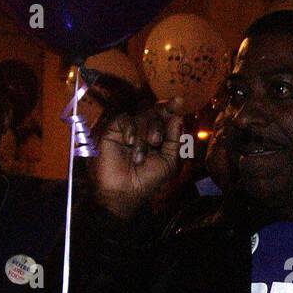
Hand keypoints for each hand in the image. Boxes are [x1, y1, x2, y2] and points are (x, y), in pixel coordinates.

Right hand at [91, 97, 185, 220]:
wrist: (123, 191)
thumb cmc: (147, 180)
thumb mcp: (168, 161)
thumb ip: (174, 140)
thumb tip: (178, 116)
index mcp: (158, 136)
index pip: (165, 117)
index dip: (171, 108)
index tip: (179, 101)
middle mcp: (144, 130)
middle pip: (154, 112)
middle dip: (157, 125)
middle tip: (155, 141)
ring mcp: (128, 129)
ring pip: (141, 116)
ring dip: (143, 134)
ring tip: (139, 156)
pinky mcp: (112, 130)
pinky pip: (124, 118)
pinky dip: (130, 129)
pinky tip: (128, 142)